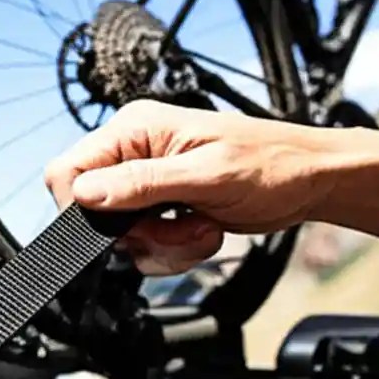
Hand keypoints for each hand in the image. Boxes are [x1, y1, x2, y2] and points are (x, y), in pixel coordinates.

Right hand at [44, 100, 343, 274]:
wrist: (309, 182)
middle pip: (94, 212)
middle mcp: (134, 151)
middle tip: (180, 228)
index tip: (120, 228)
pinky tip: (203, 232)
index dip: (83, 208)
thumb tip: (86, 193)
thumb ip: (142, 184)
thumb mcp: (207, 175)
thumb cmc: (272, 165)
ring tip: (201, 229)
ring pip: (120, 236)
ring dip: (162, 246)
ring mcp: (146, 181)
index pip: (69, 170)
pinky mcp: (160, 206)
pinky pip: (143, 244)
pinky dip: (172, 250)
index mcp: (136, 128)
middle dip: (138, 234)